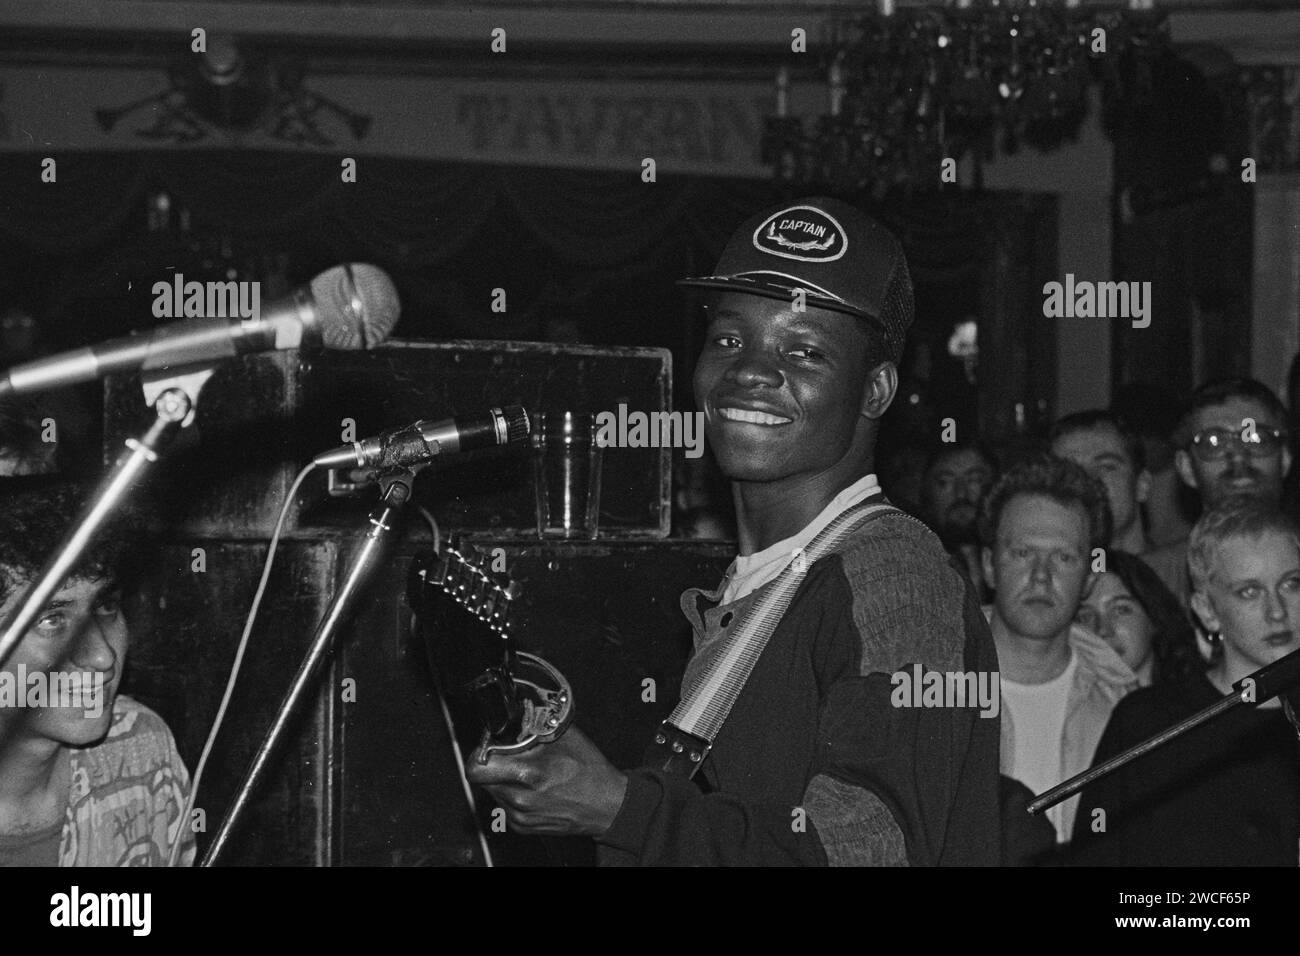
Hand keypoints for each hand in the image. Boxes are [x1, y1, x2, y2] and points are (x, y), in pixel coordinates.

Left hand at [465, 726, 627, 837]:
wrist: (606, 805)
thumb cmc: (590, 771)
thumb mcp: (564, 737)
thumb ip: (535, 725)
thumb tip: (515, 714)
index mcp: (528, 773)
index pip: (476, 768)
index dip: (479, 753)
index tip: (488, 747)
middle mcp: (520, 798)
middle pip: (483, 779)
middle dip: (492, 765)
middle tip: (508, 757)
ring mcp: (521, 816)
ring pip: (493, 792)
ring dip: (503, 780)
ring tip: (527, 773)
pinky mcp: (524, 827)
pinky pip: (504, 806)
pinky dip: (512, 795)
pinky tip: (532, 788)